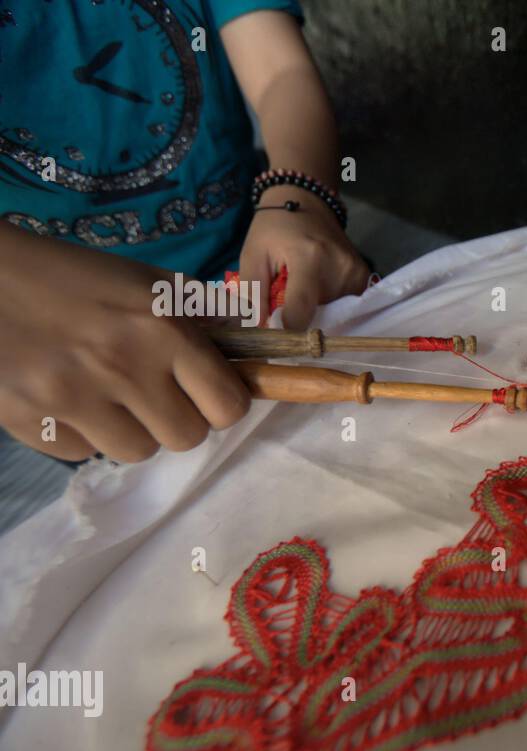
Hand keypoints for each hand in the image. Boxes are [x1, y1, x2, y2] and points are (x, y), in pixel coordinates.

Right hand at [0, 224, 249, 461]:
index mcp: (161, 326)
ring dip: (131, 430)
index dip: (223, 403)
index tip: (207, 393)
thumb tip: (247, 348)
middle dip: (177, 418)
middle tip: (153, 393)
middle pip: (188, 437)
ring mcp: (75, 397)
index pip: (228, 404)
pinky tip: (65, 397)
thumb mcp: (142, 280)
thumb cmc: (69, 274)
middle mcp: (124, 366)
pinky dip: (81, 433)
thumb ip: (198, 316)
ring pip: (139, 451)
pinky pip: (83, 452)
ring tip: (107, 394)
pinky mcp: (31, 419)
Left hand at [239, 186, 368, 329]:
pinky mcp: (366, 277)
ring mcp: (357, 275)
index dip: (285, 329)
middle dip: (299, 318)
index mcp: (309, 260)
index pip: (301, 314)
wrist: (308, 203)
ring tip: (303, 291)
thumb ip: (254, 294)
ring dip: (316, 312)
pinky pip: (347, 307)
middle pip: (318, 317)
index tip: (273, 330)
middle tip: (285, 302)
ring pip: (333, 315)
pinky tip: (319, 289)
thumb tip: (262, 331)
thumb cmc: (274, 228)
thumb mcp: (253, 255)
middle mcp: (339, 270)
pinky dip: (330, 305)